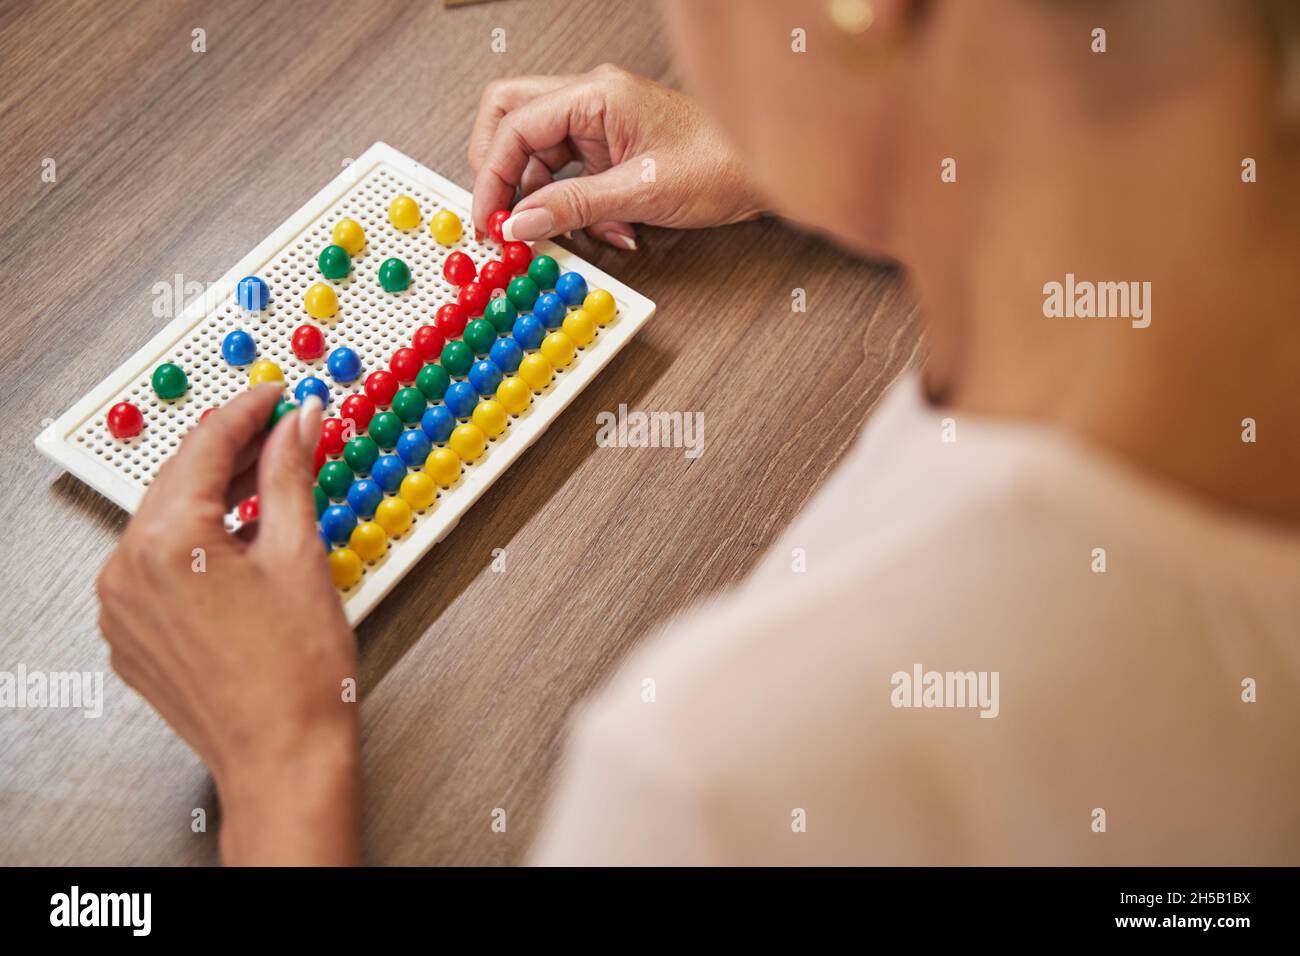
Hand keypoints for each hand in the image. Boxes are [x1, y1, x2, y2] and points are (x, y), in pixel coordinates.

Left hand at [97, 385, 360, 865]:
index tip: (277, 398)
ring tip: (266, 483)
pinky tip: (237, 541)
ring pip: (165, 523)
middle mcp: (126, 570)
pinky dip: (194, 544)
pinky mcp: (129, 636)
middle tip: (282, 433)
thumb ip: (290, 475)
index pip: (207, 448)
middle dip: (232, 452)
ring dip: (213, 496)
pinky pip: (155, 567)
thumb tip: (297, 424)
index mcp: (166, 542)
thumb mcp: (299, 554)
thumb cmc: (298, 672)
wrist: (284, 755)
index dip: (250, 413)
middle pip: (180, 481)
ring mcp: (120, 608)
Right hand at [468, 64, 766, 248]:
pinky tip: (600, 229)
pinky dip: (572, 205)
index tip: (490, 219)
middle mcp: (592, 100)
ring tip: (558, 232)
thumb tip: (520, 222)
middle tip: (500, 215)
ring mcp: (600, 123)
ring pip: (537, 151)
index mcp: (596, 94)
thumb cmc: (721, 165)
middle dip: (500, 171)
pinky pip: (568, 173)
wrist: (764, 172)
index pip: (515, 124)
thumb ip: (573, 208)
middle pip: (512, 120)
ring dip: (540, 197)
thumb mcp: (639, 194)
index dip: (493, 176)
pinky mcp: (611, 148)